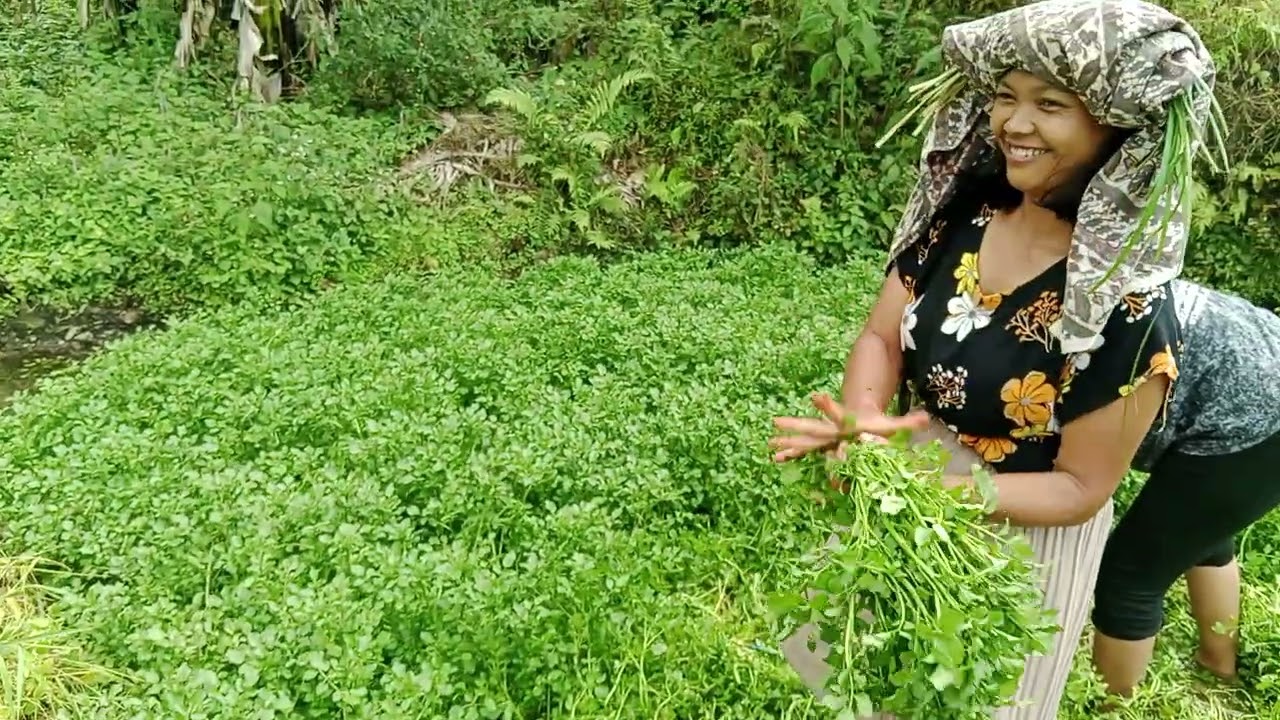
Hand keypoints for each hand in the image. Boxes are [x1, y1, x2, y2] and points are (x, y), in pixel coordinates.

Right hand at [770, 392, 928, 462]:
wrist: (860, 413)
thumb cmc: (876, 423)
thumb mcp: (892, 425)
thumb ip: (907, 423)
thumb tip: (925, 420)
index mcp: (848, 422)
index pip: (839, 416)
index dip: (829, 411)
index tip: (821, 412)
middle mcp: (832, 429)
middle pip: (813, 426)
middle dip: (797, 425)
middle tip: (778, 421)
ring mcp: (824, 436)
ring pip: (804, 438)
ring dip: (788, 441)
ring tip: (770, 444)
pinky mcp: (820, 444)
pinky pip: (804, 449)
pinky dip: (791, 453)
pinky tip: (776, 457)